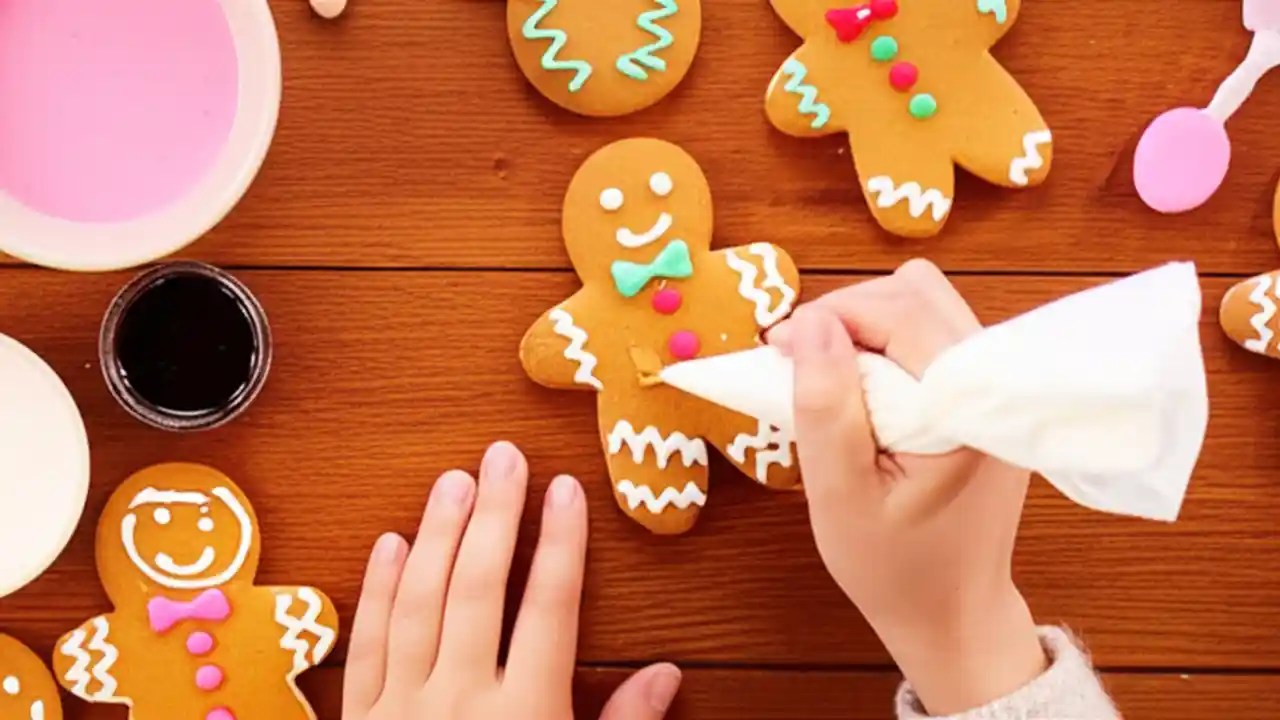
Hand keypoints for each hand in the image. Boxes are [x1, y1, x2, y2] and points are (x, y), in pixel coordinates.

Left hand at [342, 441, 682, 719]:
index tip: (566, 488)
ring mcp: (401, 709)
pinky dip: (375, 590)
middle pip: (478, 588)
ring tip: (453, 481)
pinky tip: (387, 545)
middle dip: (495, 515)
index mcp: (523, 717)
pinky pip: (365, 645)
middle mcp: (458, 701)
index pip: (548, 609)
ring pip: (417, 602)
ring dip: (437, 535)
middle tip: (504, 455)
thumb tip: (668, 676)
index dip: (560, 544)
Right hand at [769, 260, 1045, 714]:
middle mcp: (994, 388)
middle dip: (848, 312)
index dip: (830, 314)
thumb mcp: (839, 496)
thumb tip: (808, 324)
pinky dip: (888, 344)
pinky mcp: (982, 396)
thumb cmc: (895, 568)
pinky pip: (934, 336)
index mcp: (967, 413)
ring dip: (868, 324)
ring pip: (927, 305)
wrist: (954, 613)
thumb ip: (825, 407)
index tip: (776, 348)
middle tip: (798, 361)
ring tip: (828, 373)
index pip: (903, 312)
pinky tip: (860, 388)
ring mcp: (994, 389)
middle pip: (918, 293)